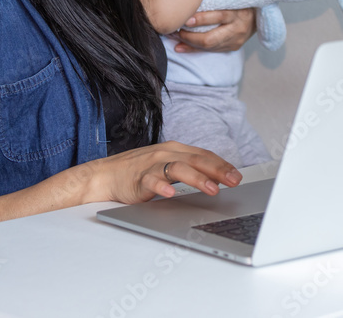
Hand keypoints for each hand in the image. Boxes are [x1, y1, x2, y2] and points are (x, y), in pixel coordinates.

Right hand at [87, 141, 242, 202]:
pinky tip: (170, 193)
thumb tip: (216, 179)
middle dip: (218, 170)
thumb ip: (188, 170)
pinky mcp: (138, 178)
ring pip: (178, 168)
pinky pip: (151, 181)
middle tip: (234, 181)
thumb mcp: (166, 166)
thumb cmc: (138, 171)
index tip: (237, 176)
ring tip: (212, 189)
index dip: (222, 165)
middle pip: (197, 159)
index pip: (204, 155)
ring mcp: (152, 164)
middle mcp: (166, 154)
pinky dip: (161, 186)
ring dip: (197, 179)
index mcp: (175, 150)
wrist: (105, 175)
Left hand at [173, 8, 255, 52]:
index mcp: (238, 12)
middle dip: (191, 37)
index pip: (218, 17)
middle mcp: (238, 28)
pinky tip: (182, 47)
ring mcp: (237, 40)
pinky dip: (195, 49)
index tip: (185, 19)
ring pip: (210, 47)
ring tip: (176, 39)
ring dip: (190, 44)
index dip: (200, 19)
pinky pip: (212, 51)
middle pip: (211, 38)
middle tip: (178, 31)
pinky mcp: (234, 47)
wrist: (258, 13)